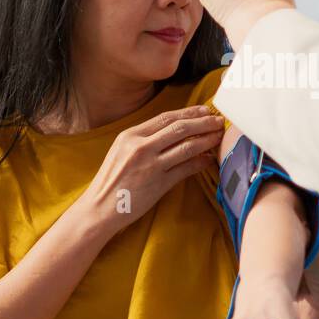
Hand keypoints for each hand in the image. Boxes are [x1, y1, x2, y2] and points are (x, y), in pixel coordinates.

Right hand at [76, 105, 224, 236]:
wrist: (99, 208)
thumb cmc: (111, 181)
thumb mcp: (122, 151)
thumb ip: (143, 140)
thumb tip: (173, 131)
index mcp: (130, 135)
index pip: (166, 117)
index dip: (189, 112)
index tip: (204, 110)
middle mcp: (141, 146)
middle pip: (180, 128)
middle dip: (203, 122)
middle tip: (218, 120)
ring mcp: (151, 165)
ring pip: (187, 146)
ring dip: (207, 139)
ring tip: (219, 136)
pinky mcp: (159, 183)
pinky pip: (186, 168)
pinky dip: (200, 161)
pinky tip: (209, 158)